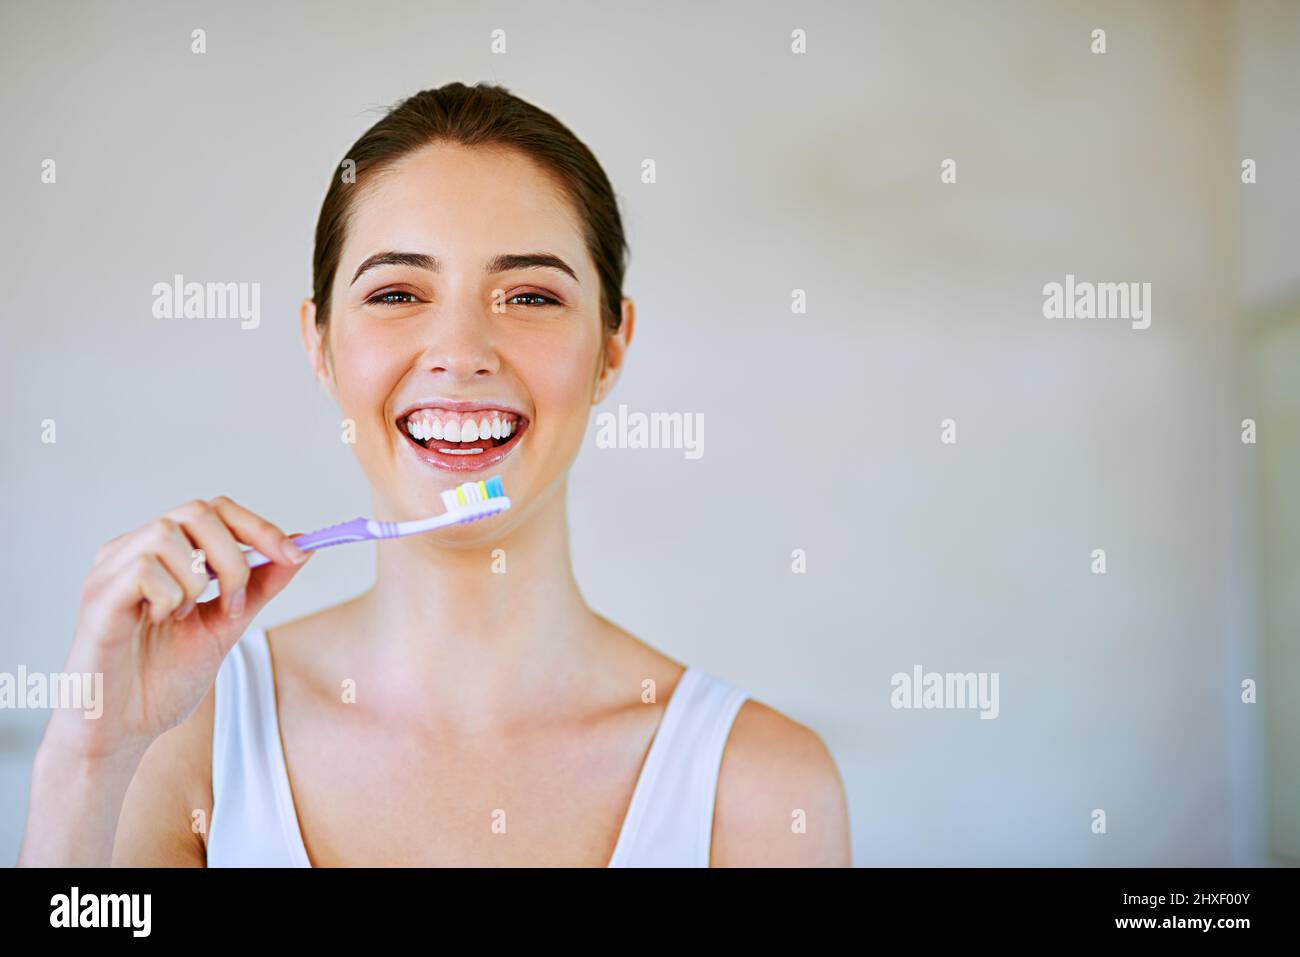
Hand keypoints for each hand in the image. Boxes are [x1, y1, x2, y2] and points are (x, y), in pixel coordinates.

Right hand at [44, 496, 311, 761]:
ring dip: (196, 582)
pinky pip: (144, 569)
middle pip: (197, 512)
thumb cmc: (162, 679)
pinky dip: (168, 596)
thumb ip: (258, 587)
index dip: (260, 527)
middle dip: (233, 558)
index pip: (215, 510)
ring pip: (168, 534)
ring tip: (185, 617)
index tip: (296, 554)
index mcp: (163, 554)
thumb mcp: (225, 625)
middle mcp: (132, 551)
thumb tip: (302, 549)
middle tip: (233, 606)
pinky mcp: (97, 598)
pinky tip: (159, 622)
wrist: (124, 730)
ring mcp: (110, 571)